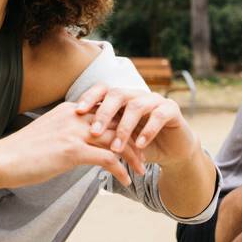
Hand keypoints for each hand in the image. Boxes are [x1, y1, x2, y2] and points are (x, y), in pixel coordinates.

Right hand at [0, 100, 134, 188]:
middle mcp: (75, 116)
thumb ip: (65, 133)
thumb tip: (77, 145)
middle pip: (117, 122)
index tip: (135, 137)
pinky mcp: (72, 151)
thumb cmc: (20, 152)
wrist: (0, 159)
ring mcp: (74, 132)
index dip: (124, 124)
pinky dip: (121, 170)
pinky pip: (108, 159)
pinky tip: (126, 180)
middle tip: (145, 153)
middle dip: (135, 138)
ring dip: (134, 155)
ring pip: (117, 139)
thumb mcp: (47, 135)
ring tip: (142, 169)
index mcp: (69, 110)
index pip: (106, 111)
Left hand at [74, 84, 199, 169]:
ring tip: (116, 148)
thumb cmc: (140, 145)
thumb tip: (70, 141)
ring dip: (125, 128)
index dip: (89, 97)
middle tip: (94, 132)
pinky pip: (159, 115)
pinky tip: (139, 145)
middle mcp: (137, 95)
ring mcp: (155, 100)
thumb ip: (102, 137)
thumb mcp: (118, 141)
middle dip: (104, 113)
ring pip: (137, 105)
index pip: (102, 90)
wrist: (172, 152)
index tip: (77, 112)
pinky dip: (148, 130)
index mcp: (121, 98)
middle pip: (117, 94)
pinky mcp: (172, 109)